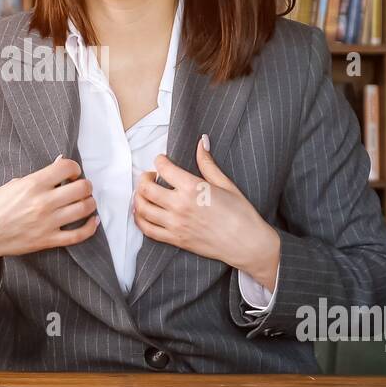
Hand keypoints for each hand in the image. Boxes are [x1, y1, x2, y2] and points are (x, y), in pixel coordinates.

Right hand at [0, 155, 99, 262]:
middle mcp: (43, 202)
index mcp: (33, 184)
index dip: (74, 168)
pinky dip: (90, 227)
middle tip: (81, 187)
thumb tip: (58, 164)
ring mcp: (48, 222)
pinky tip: (92, 221)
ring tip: (86, 201)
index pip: (66, 167)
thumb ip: (38, 176)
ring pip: (84, 209)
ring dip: (89, 203)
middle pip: (81, 188)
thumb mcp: (12, 184)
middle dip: (85, 185)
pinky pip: (78, 235)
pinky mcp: (48, 240)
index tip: (72, 173)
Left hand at [132, 134, 280, 289]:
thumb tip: (201, 142)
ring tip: (144, 193)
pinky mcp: (175, 240)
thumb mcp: (226, 184)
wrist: (247, 244)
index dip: (159, 161)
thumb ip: (207, 163)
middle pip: (146, 188)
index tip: (161, 160)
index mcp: (193, 188)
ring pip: (142, 209)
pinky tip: (142, 213)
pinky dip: (140, 219)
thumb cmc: (241, 213)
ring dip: (138, 197)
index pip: (164, 168)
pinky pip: (148, 230)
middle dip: (144, 178)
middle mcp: (180, 206)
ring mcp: (175, 225)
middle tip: (150, 176)